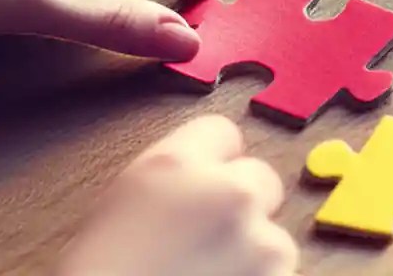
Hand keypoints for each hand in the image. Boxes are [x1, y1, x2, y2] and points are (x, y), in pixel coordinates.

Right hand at [56, 116, 298, 275]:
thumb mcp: (117, 212)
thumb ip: (167, 188)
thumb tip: (194, 190)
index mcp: (174, 167)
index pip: (221, 133)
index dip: (212, 163)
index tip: (200, 191)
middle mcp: (226, 193)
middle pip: (260, 180)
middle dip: (243, 208)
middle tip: (209, 244)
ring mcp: (259, 243)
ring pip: (275, 240)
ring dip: (254, 260)